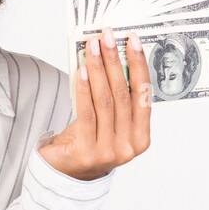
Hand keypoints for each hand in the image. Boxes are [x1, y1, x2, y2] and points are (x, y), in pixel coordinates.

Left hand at [41, 26, 152, 181]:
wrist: (65, 172)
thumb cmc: (88, 141)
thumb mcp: (109, 123)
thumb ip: (116, 99)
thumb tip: (112, 57)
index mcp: (141, 138)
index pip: (143, 95)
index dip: (139, 65)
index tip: (133, 41)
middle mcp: (128, 147)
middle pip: (123, 95)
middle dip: (115, 61)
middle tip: (108, 37)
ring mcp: (108, 151)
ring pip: (106, 101)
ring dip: (99, 69)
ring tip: (92, 47)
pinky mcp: (87, 152)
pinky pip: (87, 113)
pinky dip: (84, 88)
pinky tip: (82, 70)